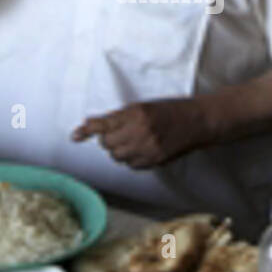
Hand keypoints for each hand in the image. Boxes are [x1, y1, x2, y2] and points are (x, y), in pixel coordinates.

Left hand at [71, 98, 206, 168]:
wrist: (196, 122)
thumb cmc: (170, 110)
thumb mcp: (144, 106)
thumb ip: (120, 116)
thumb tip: (95, 125)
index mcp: (136, 114)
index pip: (105, 124)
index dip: (88, 130)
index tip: (75, 135)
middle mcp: (140, 131)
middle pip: (108, 144)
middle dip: (109, 139)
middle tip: (120, 132)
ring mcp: (147, 148)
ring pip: (117, 156)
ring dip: (120, 150)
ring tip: (132, 140)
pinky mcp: (154, 161)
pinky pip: (131, 165)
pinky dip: (132, 159)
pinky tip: (142, 149)